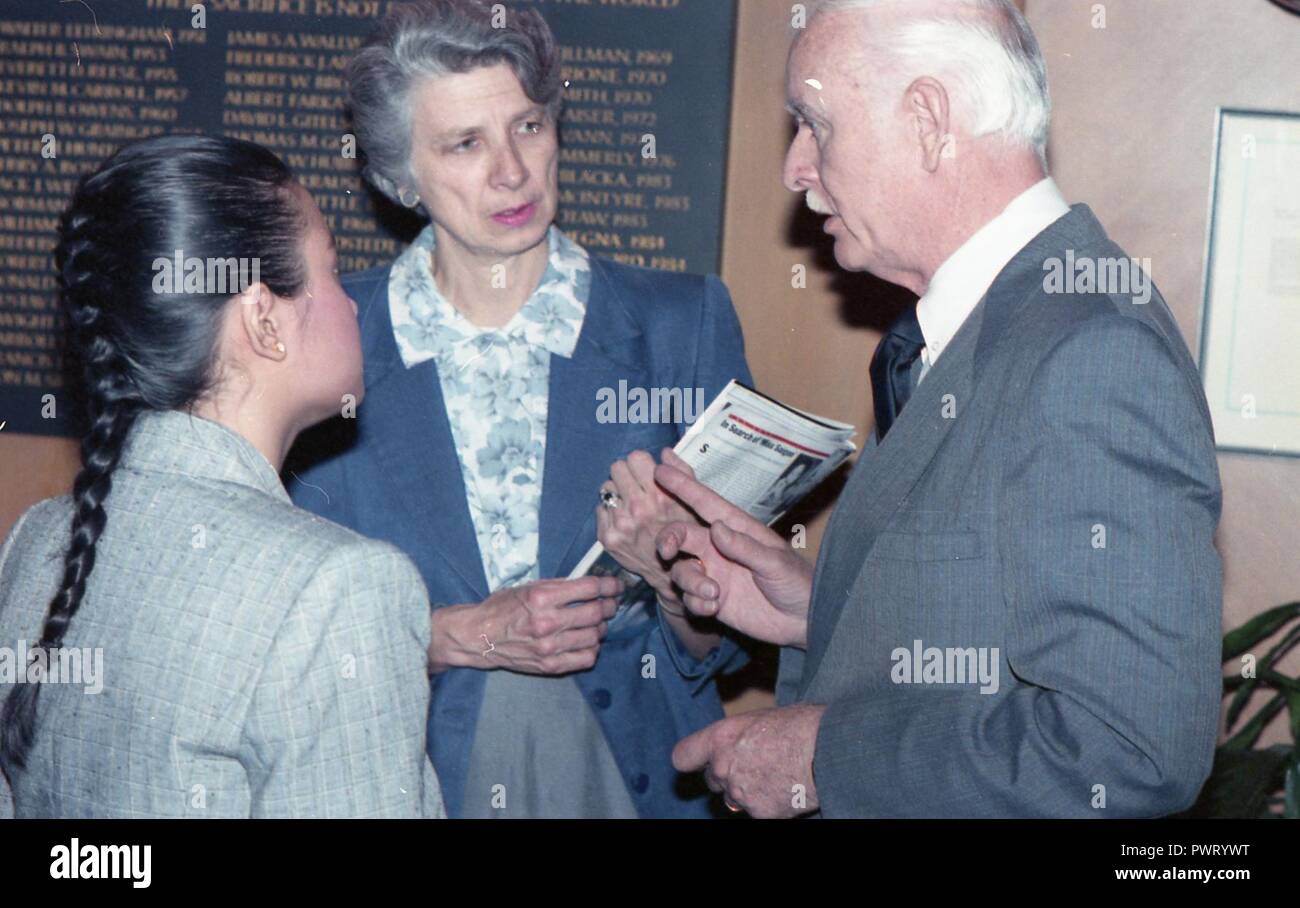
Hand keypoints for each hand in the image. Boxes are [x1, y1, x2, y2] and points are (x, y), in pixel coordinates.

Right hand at [429, 576, 621, 674]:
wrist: (479, 637)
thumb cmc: (502, 608)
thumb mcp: (528, 587)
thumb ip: (559, 586)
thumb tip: (590, 584)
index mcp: (541, 598)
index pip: (588, 589)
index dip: (608, 586)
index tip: (615, 586)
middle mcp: (546, 623)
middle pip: (595, 613)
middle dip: (609, 606)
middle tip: (610, 604)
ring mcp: (548, 647)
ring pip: (594, 636)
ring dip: (602, 628)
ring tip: (598, 623)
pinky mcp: (549, 666)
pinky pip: (585, 658)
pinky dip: (593, 648)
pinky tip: (588, 641)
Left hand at [595, 448, 696, 607]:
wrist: (673, 573)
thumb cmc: (686, 534)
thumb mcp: (694, 502)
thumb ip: (682, 473)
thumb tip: (664, 452)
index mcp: (660, 496)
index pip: (635, 458)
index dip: (641, 464)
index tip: (646, 474)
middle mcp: (639, 508)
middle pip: (616, 467)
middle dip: (627, 475)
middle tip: (635, 487)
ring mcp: (621, 524)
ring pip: (606, 487)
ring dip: (617, 493)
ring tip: (630, 505)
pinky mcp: (608, 537)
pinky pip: (599, 508)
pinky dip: (610, 511)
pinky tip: (624, 520)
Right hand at [654, 457, 811, 646]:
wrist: (804, 621)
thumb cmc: (797, 582)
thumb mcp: (776, 563)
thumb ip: (745, 546)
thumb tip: (716, 527)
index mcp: (737, 529)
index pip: (706, 504)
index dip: (683, 486)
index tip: (660, 470)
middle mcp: (720, 549)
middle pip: (681, 535)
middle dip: (668, 539)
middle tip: (666, 551)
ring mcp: (714, 574)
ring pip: (681, 570)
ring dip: (690, 581)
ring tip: (713, 593)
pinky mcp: (712, 600)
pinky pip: (689, 598)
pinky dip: (696, 603)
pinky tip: (714, 608)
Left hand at [672, 705, 825, 818]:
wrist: (828, 750)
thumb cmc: (800, 725)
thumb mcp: (760, 718)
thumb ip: (739, 735)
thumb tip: (738, 742)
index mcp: (720, 738)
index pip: (682, 756)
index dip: (692, 759)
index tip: (698, 761)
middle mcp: (724, 768)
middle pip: (713, 780)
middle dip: (728, 776)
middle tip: (756, 765)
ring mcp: (741, 794)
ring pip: (735, 799)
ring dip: (748, 792)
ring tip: (777, 775)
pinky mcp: (761, 814)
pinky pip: (758, 811)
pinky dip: (770, 804)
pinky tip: (788, 789)